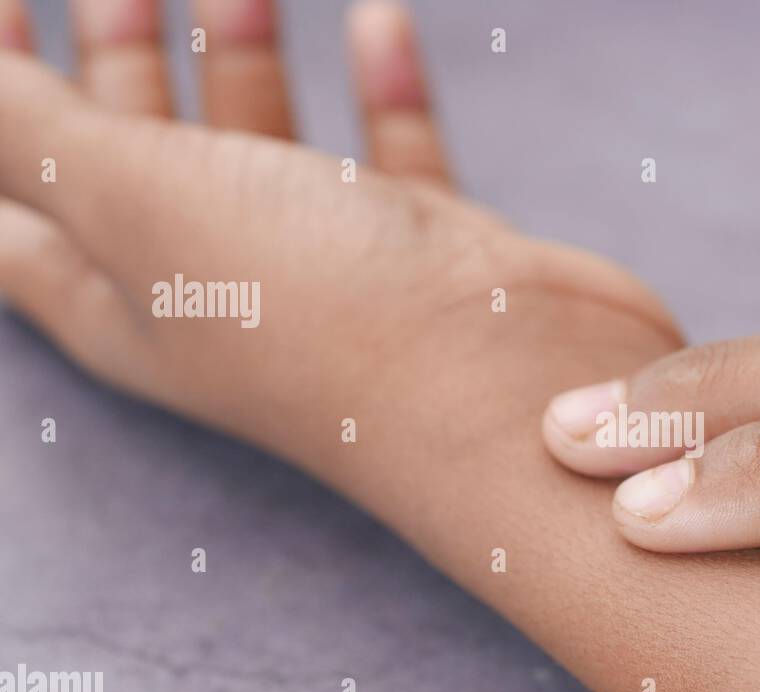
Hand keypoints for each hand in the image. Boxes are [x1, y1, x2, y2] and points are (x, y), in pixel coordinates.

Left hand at [0, 0, 677, 469]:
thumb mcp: (130, 198)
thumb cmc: (313, 308)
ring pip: (262, 140)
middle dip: (114, 55)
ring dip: (239, 52)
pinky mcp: (421, 244)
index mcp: (118, 296)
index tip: (10, 14)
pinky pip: (390, 149)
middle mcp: (216, 285)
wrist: (506, 382)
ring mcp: (326, 264)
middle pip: (137, 159)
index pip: (13, 199)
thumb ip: (26, 126)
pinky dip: (380, 85)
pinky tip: (378, 19)